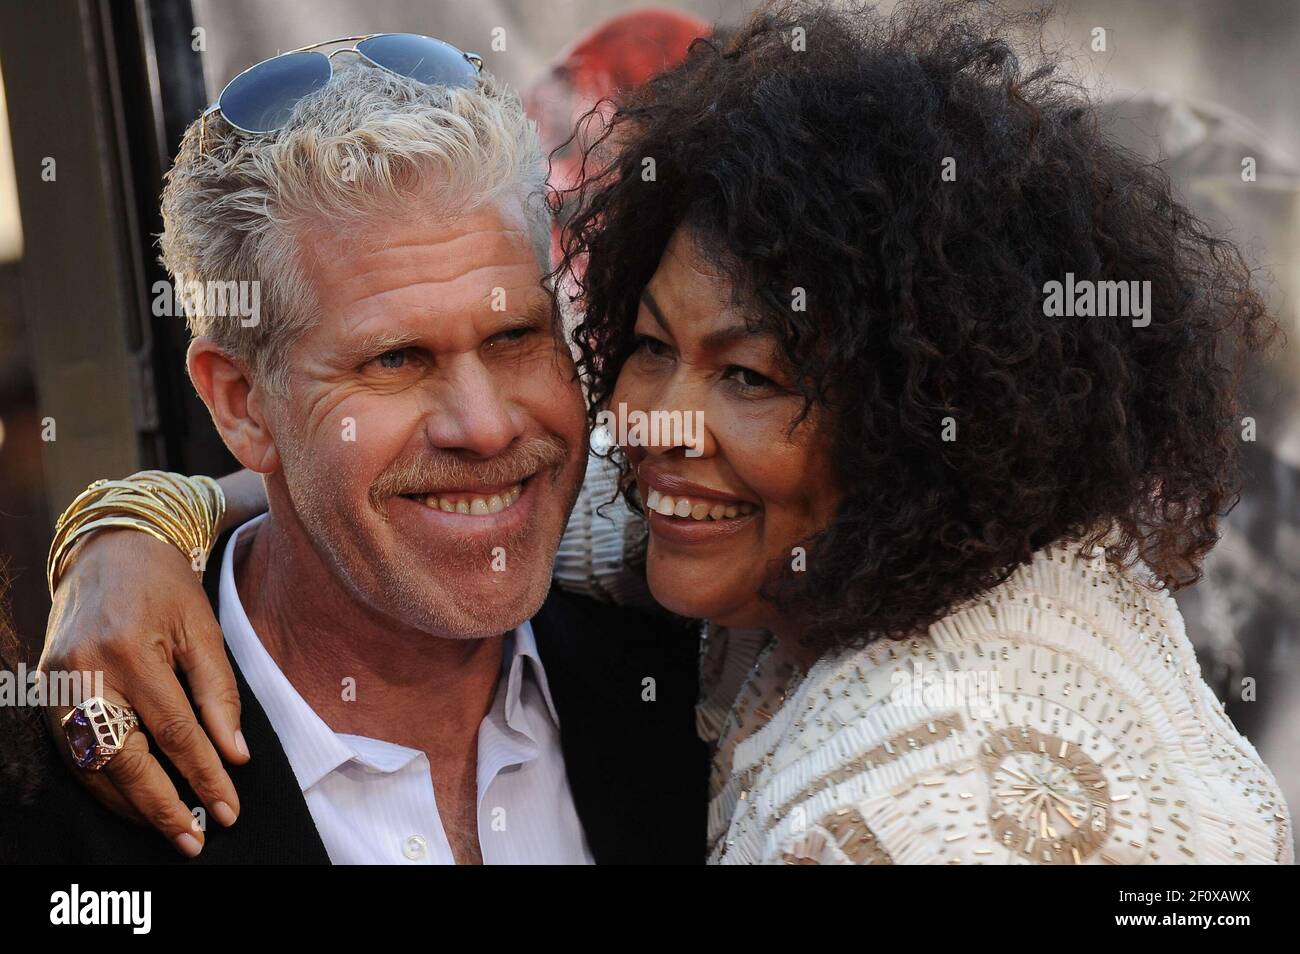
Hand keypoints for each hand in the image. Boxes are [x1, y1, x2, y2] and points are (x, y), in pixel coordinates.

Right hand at [41, 528, 248, 856]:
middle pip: (125, 760)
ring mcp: (58, 685)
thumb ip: (219, 695)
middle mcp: (87, 674)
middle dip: (163, 807)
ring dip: (131, 805)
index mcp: (132, 652)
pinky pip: (73, 751)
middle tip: (195, 839)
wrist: (108, 548)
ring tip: (170, 827)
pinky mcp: (45, 691)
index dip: (205, 776)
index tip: (228, 809)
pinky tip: (133, 800)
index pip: (175, 733)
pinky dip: (104, 782)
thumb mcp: (204, 631)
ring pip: (92, 765)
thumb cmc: (166, 588)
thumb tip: (235, 755)